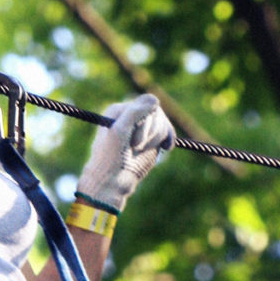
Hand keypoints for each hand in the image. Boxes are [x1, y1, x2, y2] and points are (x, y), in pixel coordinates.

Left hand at [78, 93, 174, 211]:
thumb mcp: (120, 131)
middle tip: (135, 148)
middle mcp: (131, 116)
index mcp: (120, 110)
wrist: (113, 182)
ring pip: (162, 123)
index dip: (144, 124)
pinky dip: (168, 139)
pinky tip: (166, 148)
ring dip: (155, 139)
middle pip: (156, 113)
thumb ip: (135, 113)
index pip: (145, 105)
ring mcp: (142, 128)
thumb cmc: (110, 157)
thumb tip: (155, 99)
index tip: (134, 143)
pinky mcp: (151, 140)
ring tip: (140, 151)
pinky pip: (167, 132)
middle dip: (150, 133)